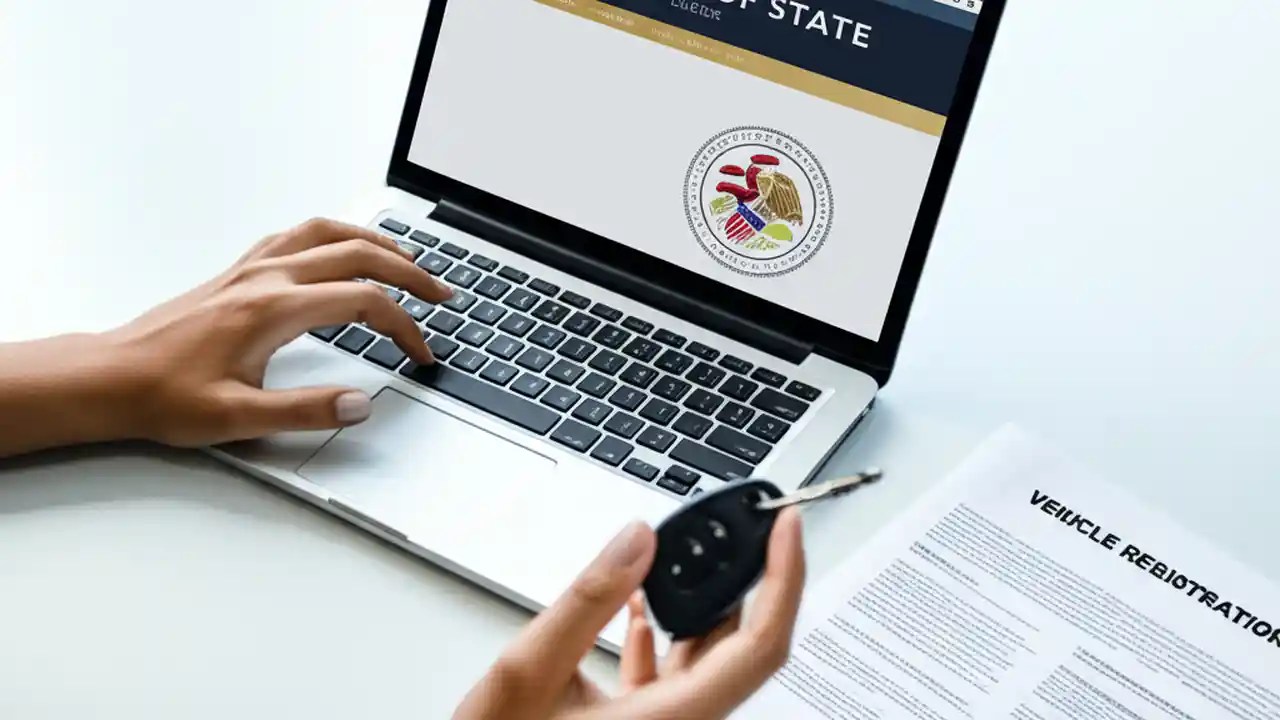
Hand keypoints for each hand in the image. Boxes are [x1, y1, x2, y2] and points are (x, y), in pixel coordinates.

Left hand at [80, 217, 449, 449]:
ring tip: (407, 260)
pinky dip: (334, 235)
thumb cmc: (165, 396)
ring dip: (375, 242)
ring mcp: (250, 269)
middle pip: (357, 254)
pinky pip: (297, 235)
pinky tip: (342, 250)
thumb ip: (306, 410)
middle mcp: (265, 278)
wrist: (111, 377)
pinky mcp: (238, 272)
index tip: (420, 353)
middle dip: (409, 272)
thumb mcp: (239, 418)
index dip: (404, 327)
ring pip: (327, 232)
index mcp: (273, 309)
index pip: (362, 301)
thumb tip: (362, 402)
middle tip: (441, 293)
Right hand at [454, 509, 804, 719]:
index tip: (784, 527)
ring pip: (707, 655)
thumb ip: (589, 600)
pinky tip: (638, 602)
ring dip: (701, 599)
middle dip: (747, 576)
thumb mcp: (529, 670)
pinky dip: (665, 630)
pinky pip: (673, 673)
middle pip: (741, 644)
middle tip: (742, 524)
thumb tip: (639, 540)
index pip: (760, 645)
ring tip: (686, 550)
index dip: (783, 580)